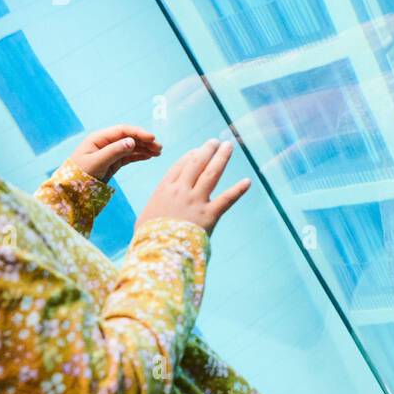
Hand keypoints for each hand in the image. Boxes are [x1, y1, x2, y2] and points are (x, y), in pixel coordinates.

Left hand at [70, 125, 160, 182]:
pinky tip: (149, 156)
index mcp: (99, 138)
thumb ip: (114, 151)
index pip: (122, 131)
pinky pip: (128, 156)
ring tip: (158, 153)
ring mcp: (110, 152)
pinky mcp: (113, 162)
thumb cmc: (79, 175)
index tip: (152, 138)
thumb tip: (132, 141)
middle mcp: (105, 143)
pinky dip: (139, 155)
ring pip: (131, 147)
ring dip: (145, 148)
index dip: (138, 133)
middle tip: (159, 148)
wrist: (70, 190)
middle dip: (145, 141)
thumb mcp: (96, 162)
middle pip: (129, 138)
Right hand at [136, 139, 251, 234]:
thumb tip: (157, 209)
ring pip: (211, 173)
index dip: (190, 156)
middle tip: (215, 141)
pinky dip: (238, 190)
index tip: (197, 150)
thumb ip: (155, 208)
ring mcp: (196, 201)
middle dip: (206, 150)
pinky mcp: (209, 215)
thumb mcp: (145, 217)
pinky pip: (227, 199)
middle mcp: (181, 191)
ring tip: (228, 146)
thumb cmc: (149, 239)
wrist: (159, 252)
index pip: (179, 166)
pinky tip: (248, 181)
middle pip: (196, 163)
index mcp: (164, 190)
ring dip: (221, 158)